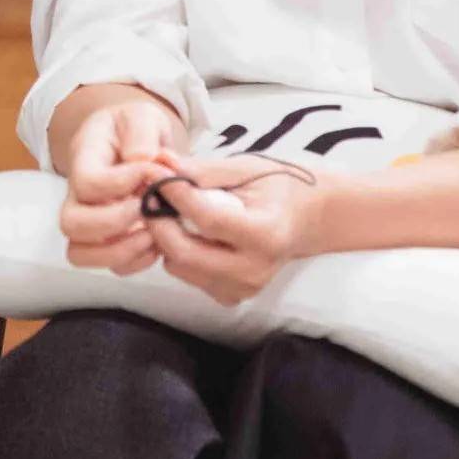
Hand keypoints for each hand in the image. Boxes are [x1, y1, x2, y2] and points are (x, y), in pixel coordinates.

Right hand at [59, 95, 183, 277]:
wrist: (133, 141)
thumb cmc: (135, 128)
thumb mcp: (141, 116)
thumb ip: (142, 133)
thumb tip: (144, 163)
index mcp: (83, 159)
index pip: (86, 183)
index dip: (119, 184)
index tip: (151, 172)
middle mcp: (77, 195)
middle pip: (72, 224)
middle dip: (114, 223)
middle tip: (146, 208)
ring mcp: (90, 222)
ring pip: (81, 253)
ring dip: (122, 250)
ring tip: (153, 232)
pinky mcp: (108, 242)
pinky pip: (112, 266)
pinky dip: (137, 261)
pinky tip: (158, 240)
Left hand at [142, 148, 322, 304]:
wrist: (307, 219)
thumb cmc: (279, 187)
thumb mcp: (247, 168)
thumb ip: (204, 170)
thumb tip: (162, 162)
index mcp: (265, 234)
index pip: (207, 220)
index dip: (174, 195)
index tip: (154, 174)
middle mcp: (255, 269)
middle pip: (185, 254)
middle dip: (159, 222)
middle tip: (151, 195)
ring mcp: (243, 288)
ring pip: (180, 267)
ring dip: (166, 239)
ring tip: (171, 211)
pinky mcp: (232, 296)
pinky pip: (189, 277)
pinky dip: (179, 254)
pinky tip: (189, 232)